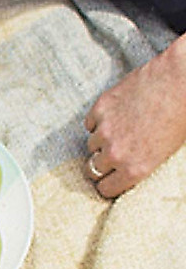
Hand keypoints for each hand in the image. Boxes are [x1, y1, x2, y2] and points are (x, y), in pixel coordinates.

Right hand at [84, 33, 185, 197]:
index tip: (110, 178)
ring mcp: (105, 130)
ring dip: (101, 141)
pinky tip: (116, 114)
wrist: (181, 79)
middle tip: (108, 157)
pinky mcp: (100, 109)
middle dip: (100, 166)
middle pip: (91, 170)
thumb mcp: (167, 151)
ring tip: (119, 130)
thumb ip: (141, 165)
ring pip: (91, 145)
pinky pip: (90, 123)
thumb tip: (125, 171)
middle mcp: (116, 153)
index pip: (105, 189)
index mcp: (136, 167)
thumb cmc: (183, 114)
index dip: (108, 184)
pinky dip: (99, 121)